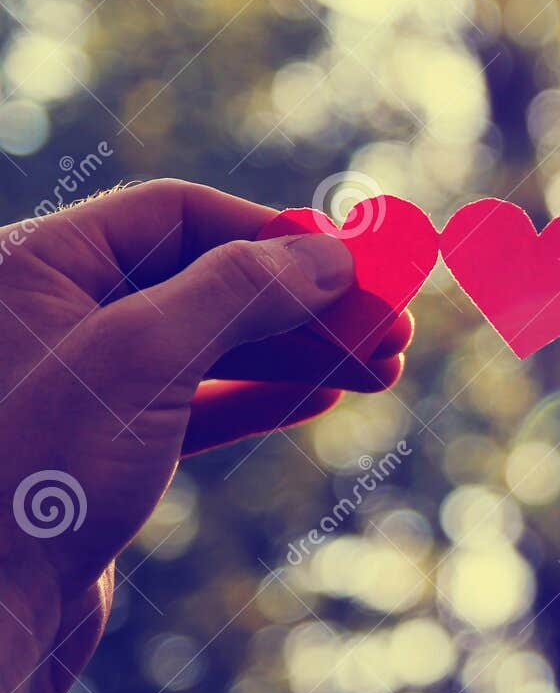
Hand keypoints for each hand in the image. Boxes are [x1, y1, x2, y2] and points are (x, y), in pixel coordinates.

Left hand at [0, 179, 410, 692]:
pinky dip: (264, 398)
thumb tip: (328, 253)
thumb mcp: (142, 357)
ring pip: (211, 346)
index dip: (271, 233)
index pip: (177, 215)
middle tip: (390, 323)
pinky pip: (199, 405)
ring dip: (300, 351)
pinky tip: (326, 395)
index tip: (353, 262)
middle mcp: (55, 314)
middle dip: (304, 301)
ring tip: (381, 365)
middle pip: (206, 280)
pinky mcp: (104, 454)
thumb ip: (239, 291)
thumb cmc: (32, 476)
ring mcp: (82, 387)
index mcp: (37, 266)